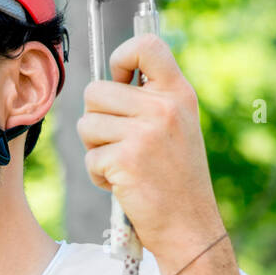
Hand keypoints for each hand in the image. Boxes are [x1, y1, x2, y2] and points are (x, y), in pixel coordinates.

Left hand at [75, 33, 224, 270]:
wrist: (189, 227)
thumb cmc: (177, 181)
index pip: (146, 47)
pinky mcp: (125, 159)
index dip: (121, 58)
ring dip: (95, 149)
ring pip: (86, 124)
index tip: (118, 82)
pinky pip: (89, 157)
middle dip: (95, 120)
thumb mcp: (178, 128)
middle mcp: (163, 107)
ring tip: (122, 166)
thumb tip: (107, 82)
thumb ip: (152, 101)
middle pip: (95, 91)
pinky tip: (122, 185)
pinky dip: (98, 175)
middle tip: (116, 143)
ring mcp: (144, 133)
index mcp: (179, 94)